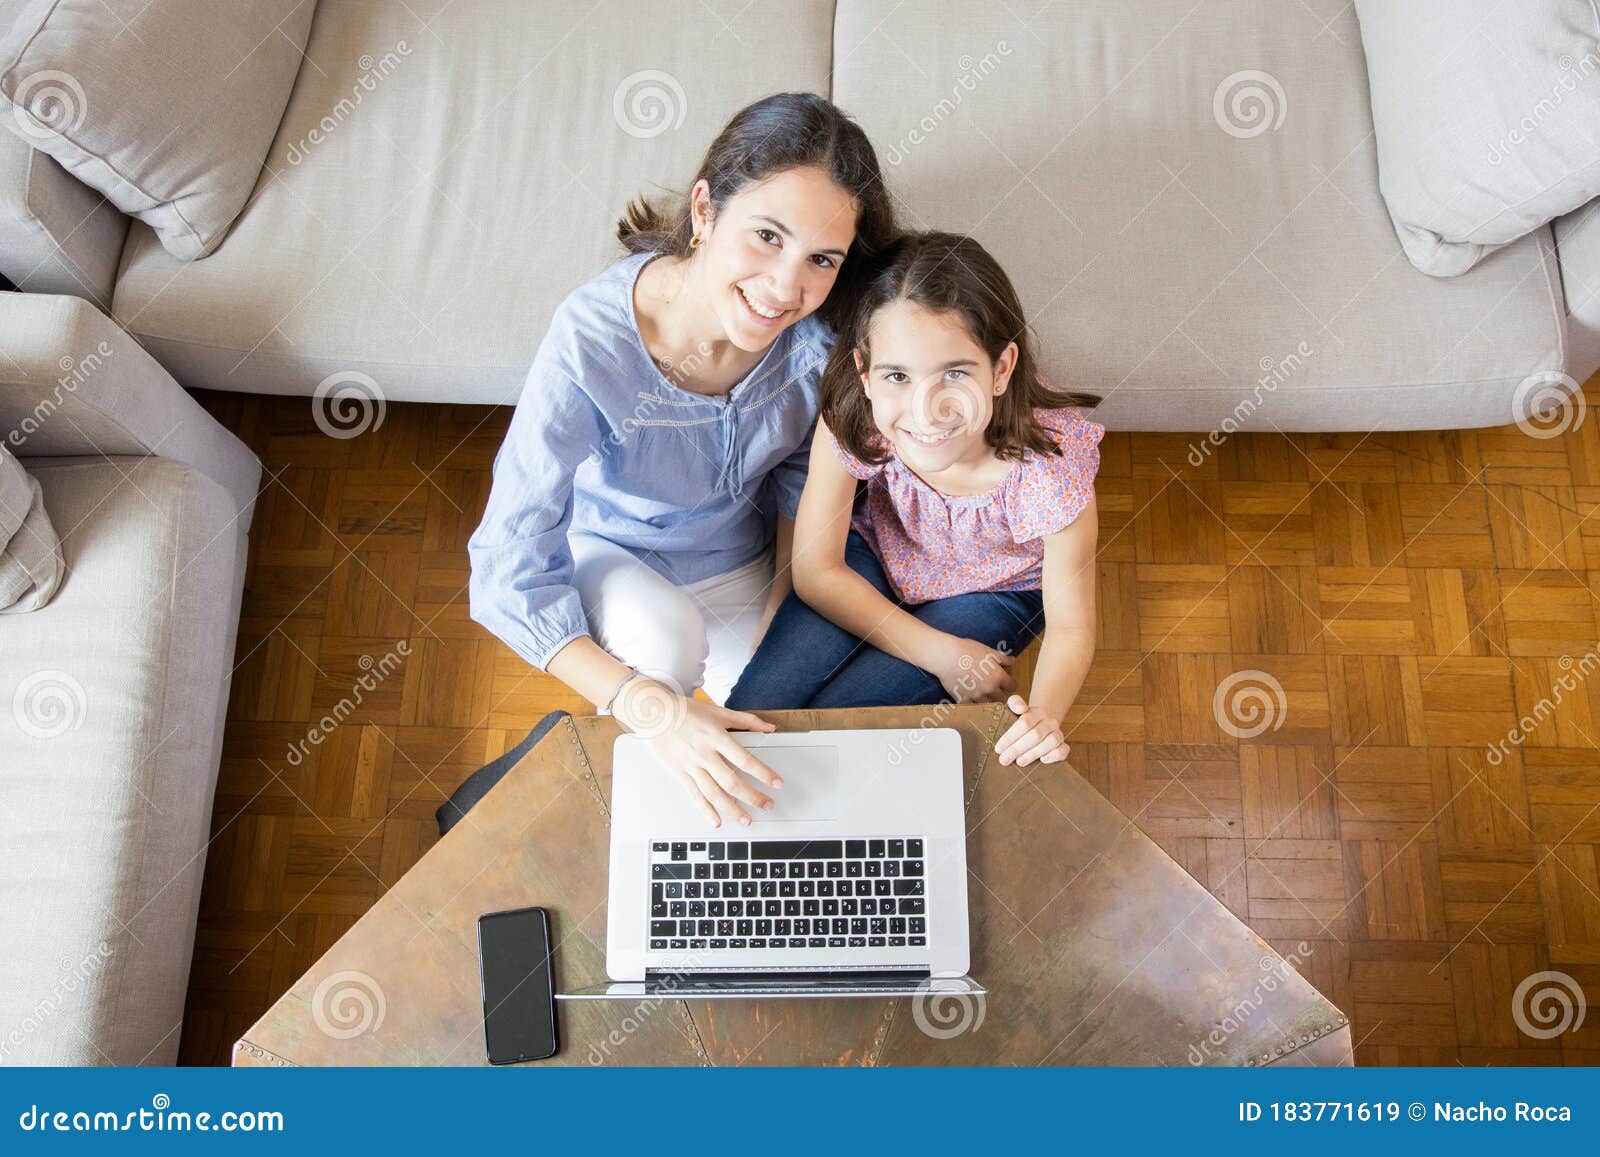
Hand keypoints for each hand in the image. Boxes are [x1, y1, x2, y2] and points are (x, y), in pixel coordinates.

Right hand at [612, 676, 782, 826]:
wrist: (655, 713)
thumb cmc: (686, 711)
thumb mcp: (719, 711)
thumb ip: (746, 721)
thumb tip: (769, 727)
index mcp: (717, 738)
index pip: (745, 760)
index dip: (763, 773)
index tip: (777, 783)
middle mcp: (704, 754)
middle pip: (731, 781)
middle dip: (752, 796)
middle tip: (767, 805)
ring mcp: (691, 766)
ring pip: (714, 793)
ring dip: (732, 809)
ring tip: (747, 819)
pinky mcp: (680, 774)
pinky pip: (694, 795)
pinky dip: (706, 810)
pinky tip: (716, 820)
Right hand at [933, 636, 1015, 702]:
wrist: (946, 656)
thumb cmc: (967, 650)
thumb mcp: (988, 651)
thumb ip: (1002, 658)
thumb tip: (1012, 660)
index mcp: (998, 676)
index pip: (1012, 686)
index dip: (1010, 684)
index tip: (1006, 683)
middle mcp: (989, 688)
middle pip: (1001, 698)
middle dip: (999, 694)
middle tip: (993, 689)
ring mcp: (976, 696)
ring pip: (988, 705)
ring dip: (986, 701)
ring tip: (982, 695)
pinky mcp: (963, 699)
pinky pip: (971, 707)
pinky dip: (971, 704)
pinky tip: (970, 699)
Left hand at [995, 693, 1069, 765]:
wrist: (1039, 724)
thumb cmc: (1022, 720)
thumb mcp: (1014, 708)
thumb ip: (1014, 703)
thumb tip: (1021, 708)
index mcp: (1037, 712)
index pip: (1024, 723)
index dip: (1010, 737)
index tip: (998, 749)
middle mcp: (1049, 722)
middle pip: (1035, 735)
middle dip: (1018, 749)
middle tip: (1004, 759)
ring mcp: (1058, 733)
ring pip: (1051, 742)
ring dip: (1033, 754)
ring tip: (1019, 762)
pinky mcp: (1063, 745)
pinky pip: (1063, 750)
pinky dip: (1054, 756)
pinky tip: (1042, 760)